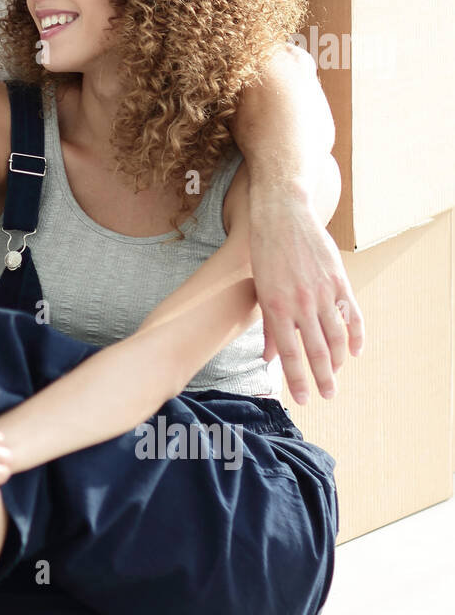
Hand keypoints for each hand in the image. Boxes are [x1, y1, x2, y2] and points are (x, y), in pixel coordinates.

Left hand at [248, 193, 363, 402]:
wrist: (282, 215)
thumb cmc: (264, 253)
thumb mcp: (259, 290)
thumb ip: (266, 325)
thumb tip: (269, 357)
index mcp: (277, 307)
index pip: (289, 354)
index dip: (296, 380)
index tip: (302, 399)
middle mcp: (301, 303)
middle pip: (317, 351)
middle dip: (322, 378)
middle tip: (327, 396)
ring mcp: (323, 291)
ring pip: (336, 336)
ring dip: (338, 361)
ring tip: (336, 376)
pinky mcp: (339, 280)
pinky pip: (351, 314)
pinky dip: (355, 335)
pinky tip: (354, 351)